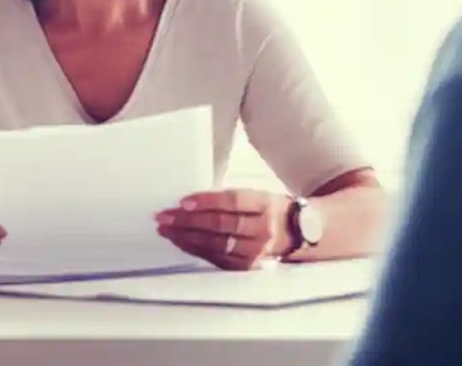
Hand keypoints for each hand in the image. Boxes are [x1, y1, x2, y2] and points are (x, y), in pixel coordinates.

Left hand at [155, 189, 289, 269]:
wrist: (296, 232)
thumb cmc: (268, 208)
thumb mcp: (256, 195)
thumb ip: (228, 198)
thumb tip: (190, 202)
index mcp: (264, 204)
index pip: (233, 202)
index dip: (207, 202)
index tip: (183, 202)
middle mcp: (262, 229)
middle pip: (221, 225)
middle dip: (188, 221)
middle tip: (164, 217)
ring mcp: (255, 251)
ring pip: (216, 245)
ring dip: (186, 237)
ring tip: (166, 230)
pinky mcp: (246, 265)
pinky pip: (217, 258)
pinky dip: (196, 249)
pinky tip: (180, 241)